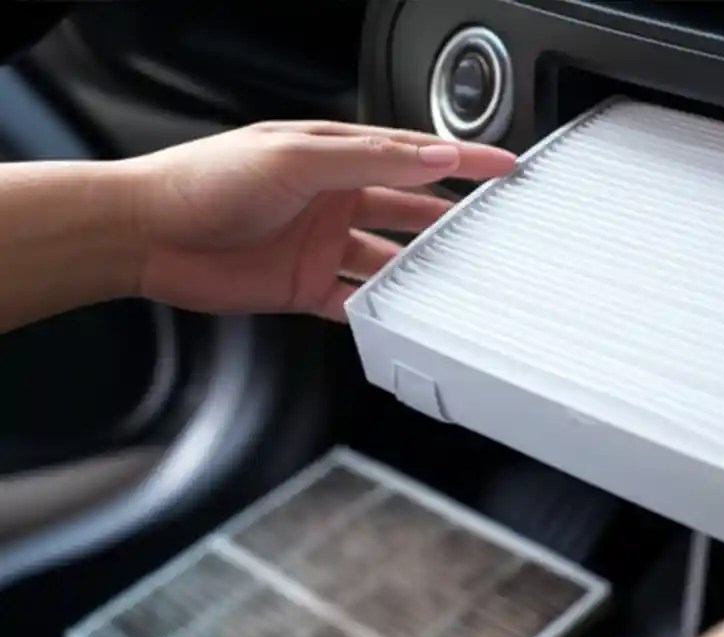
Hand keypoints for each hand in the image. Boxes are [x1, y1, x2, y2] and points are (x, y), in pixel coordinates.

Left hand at [123, 121, 515, 320]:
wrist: (145, 234)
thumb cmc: (206, 181)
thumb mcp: (297, 159)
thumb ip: (370, 161)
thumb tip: (433, 157)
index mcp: (334, 156)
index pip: (413, 156)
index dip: (462, 161)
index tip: (504, 167)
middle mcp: (333, 199)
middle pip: (409, 210)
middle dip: (450, 220)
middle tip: (491, 234)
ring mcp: (321, 245)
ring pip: (389, 260)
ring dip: (419, 271)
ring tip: (456, 282)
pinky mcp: (304, 286)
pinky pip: (356, 302)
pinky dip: (381, 311)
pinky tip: (404, 318)